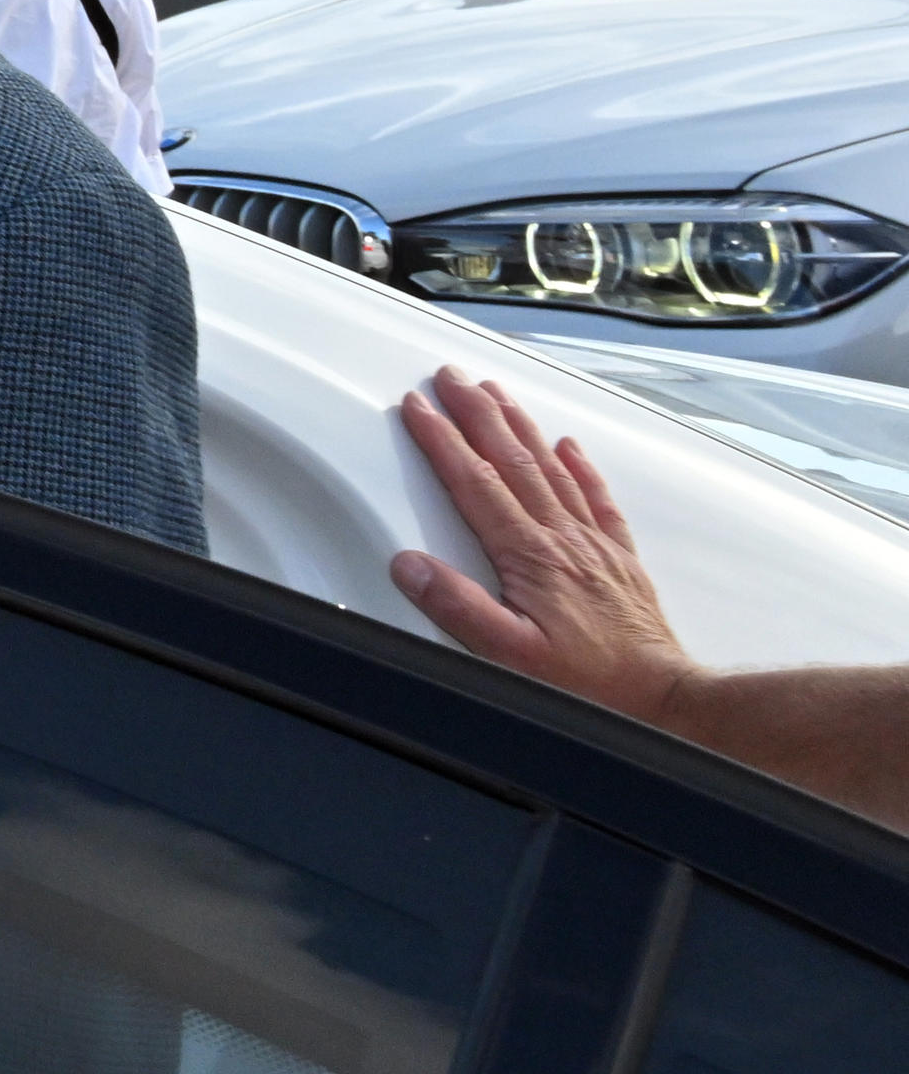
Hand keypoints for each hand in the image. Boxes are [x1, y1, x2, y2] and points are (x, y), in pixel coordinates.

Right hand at [389, 367, 703, 727]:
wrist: (663, 697)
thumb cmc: (588, 682)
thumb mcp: (508, 656)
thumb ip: (456, 607)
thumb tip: (410, 564)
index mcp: (529, 556)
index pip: (475, 483)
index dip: (442, 441)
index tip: (417, 407)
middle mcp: (562, 538)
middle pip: (511, 459)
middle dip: (476, 413)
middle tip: (450, 376)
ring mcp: (594, 544)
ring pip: (550, 467)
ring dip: (518, 425)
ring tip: (496, 392)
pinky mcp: (619, 558)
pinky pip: (597, 498)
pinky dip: (580, 466)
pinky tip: (569, 445)